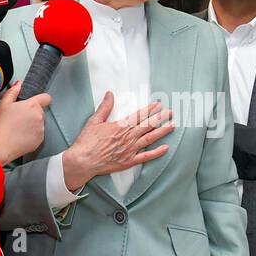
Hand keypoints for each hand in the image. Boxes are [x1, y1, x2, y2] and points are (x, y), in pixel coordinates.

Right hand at [0, 81, 50, 163]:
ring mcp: (41, 129)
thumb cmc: (1, 125)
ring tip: (18, 128)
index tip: (41, 101)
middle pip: (40, 112)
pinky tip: (21, 136)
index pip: (46, 98)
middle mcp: (39, 116)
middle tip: (19, 118)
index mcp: (32, 105)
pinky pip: (38, 135)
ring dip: (32, 125)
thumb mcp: (4, 104)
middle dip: (32, 113)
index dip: (43, 98)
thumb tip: (18, 84)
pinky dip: (32, 135)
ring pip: (39, 124)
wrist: (1, 145)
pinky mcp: (40, 140)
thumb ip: (13, 92)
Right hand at [60, 92, 174, 191]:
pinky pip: (146, 157)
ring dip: (162, 132)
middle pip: (148, 125)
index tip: (159, 104)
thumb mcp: (94, 121)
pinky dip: (157, 153)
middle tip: (171, 112)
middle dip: (160, 118)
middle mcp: (128, 137)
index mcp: (120, 126)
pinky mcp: (129, 162)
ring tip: (172, 126)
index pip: (139, 115)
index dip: (150, 109)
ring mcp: (130, 150)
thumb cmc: (87, 142)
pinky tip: (165, 148)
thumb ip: (105, 107)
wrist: (83, 161)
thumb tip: (109, 94)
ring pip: (150, 139)